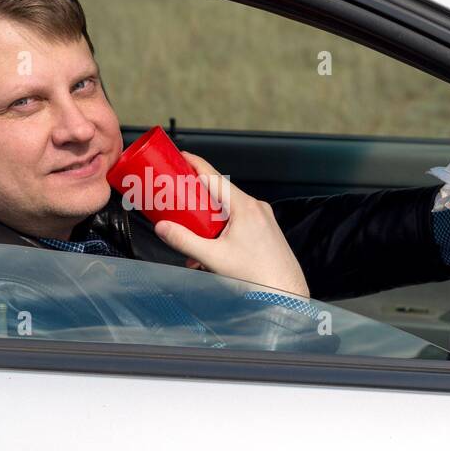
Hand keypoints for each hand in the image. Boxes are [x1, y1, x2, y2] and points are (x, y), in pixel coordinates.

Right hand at [153, 152, 309, 298]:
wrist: (285, 293)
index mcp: (245, 207)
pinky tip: (212, 253)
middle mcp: (256, 208)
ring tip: (195, 243)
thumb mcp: (214, 258)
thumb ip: (185, 241)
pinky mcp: (265, 231)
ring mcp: (263, 219)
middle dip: (197, 199)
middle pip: (220, 193)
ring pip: (228, 211)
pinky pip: (238, 223)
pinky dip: (221, 233)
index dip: (195, 164)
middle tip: (179, 199)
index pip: (215, 177)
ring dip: (208, 224)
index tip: (182, 157)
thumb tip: (164, 229)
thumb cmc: (260, 275)